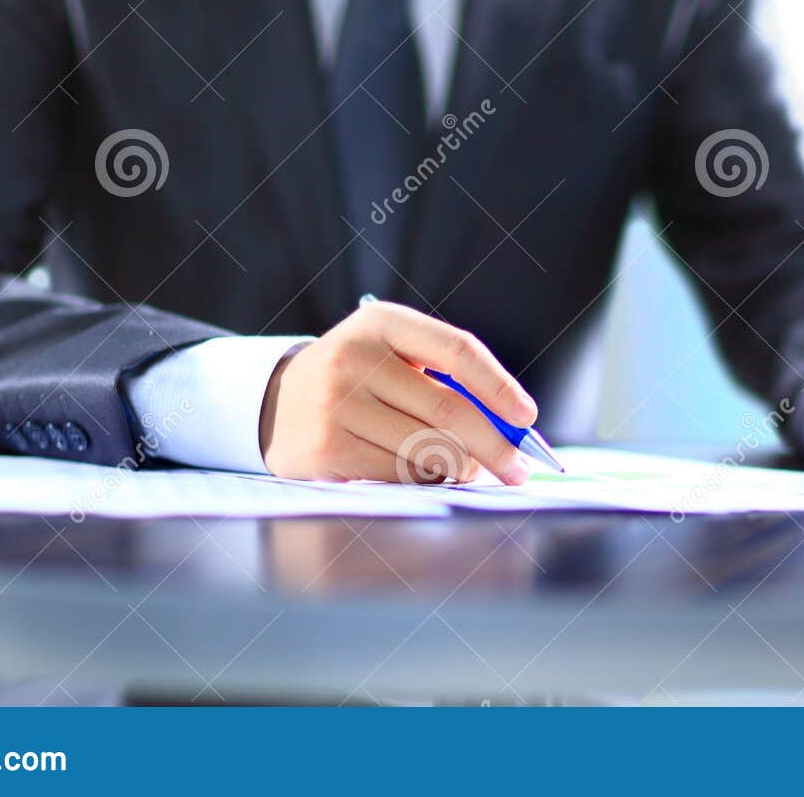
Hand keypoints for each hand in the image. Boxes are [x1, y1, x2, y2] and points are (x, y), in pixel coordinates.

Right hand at [258, 301, 536, 484]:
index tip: (527, 416)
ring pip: (428, 448)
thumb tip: (510, 429)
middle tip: (518, 469)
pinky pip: (400, 473)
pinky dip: (426, 479)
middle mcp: (356, 357)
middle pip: (449, 409)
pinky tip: (424, 473)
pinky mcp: (327, 447)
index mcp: (383, 323)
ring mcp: (337, 403)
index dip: (499, 386)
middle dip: (494, 446)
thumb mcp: (394, 356)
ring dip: (460, 467)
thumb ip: (447, 380)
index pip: (457, 350)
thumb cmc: (359, 380)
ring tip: (466, 468)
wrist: (277, 402)